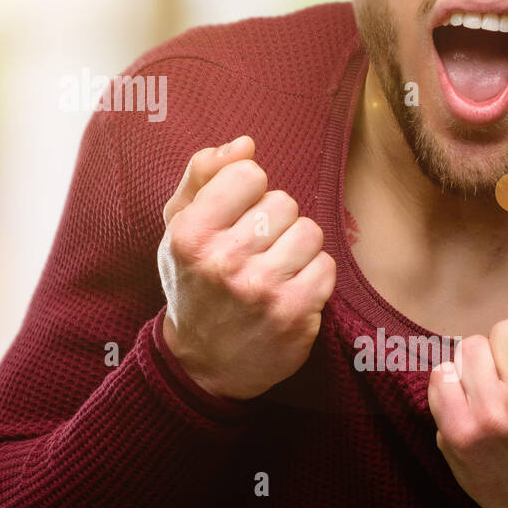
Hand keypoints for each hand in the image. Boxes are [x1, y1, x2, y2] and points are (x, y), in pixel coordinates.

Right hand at [157, 135, 335, 400]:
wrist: (202, 364)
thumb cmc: (194, 283)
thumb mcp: (181, 227)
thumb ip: (203, 175)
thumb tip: (246, 144)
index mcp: (191, 233)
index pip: (248, 173)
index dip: (247, 192)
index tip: (235, 217)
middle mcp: (223, 260)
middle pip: (283, 202)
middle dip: (273, 222)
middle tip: (253, 250)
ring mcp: (261, 289)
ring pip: (310, 231)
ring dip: (296, 247)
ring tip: (273, 268)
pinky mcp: (294, 314)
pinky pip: (327, 265)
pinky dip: (313, 275)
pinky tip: (289, 289)